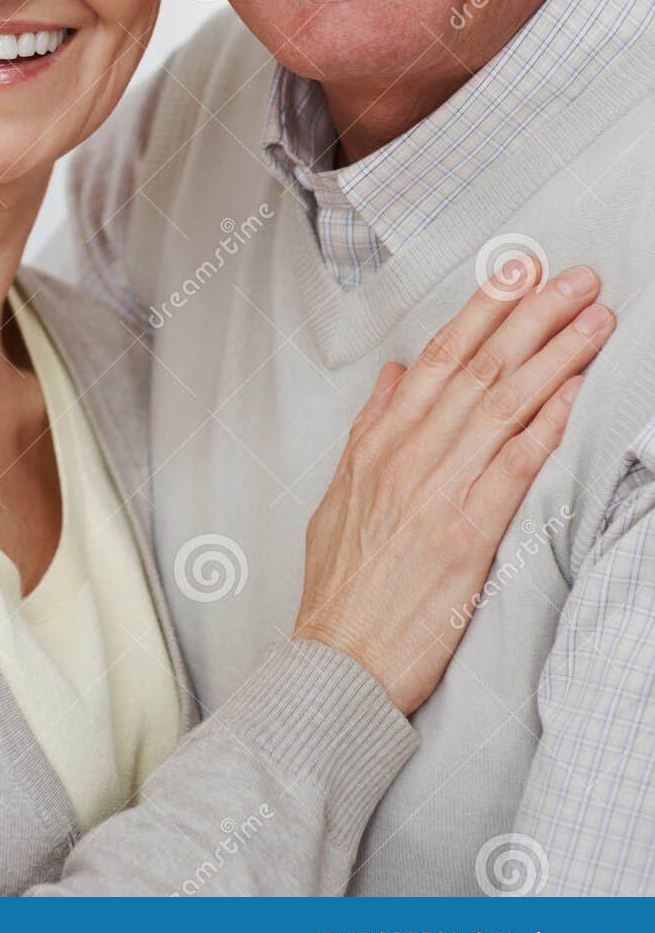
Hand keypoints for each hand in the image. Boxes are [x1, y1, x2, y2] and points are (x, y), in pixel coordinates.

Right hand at [294, 262, 612, 715]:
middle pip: (480, 368)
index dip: (484, 309)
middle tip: (576, 278)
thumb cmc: (342, 588)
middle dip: (533, 315)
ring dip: (555, 357)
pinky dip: (545, 426)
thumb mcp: (339, 495)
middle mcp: (409, 457)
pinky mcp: (467, 536)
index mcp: (379, 444)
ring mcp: (438, 492)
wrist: (339, 661)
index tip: (519, 271)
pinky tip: (573, 394)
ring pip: (504, 405)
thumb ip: (371, 428)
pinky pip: (514, 467)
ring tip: (593, 321)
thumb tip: (395, 374)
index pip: (440, 357)